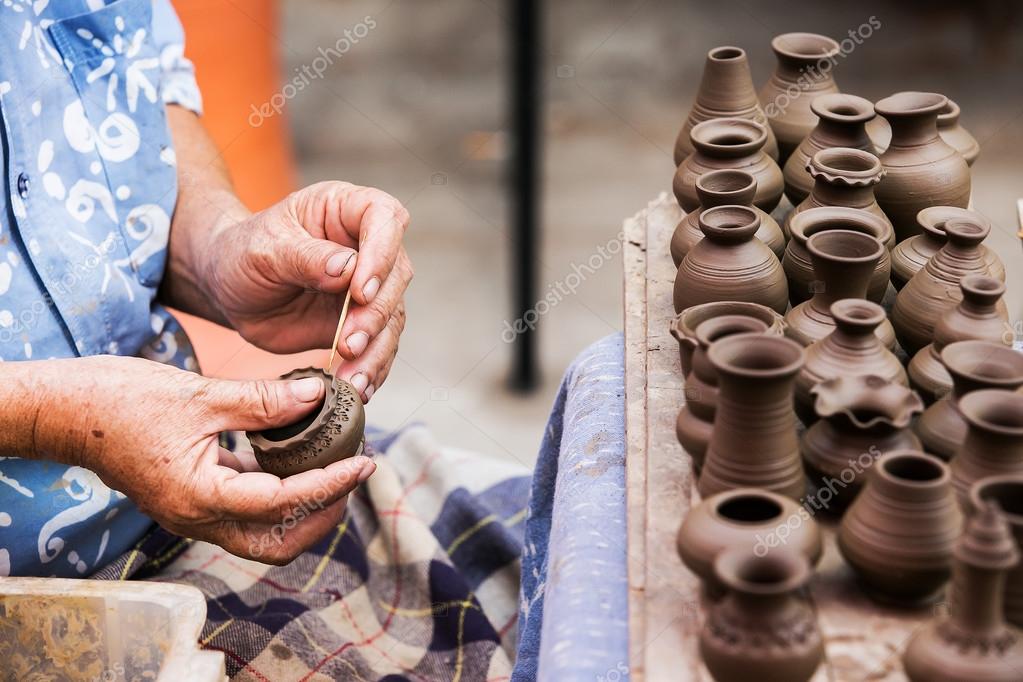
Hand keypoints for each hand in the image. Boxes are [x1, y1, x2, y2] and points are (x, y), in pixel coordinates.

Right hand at [31, 355, 375, 564]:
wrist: (65, 412)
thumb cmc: (121, 401)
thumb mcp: (200, 395)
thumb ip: (263, 401)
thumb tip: (319, 396)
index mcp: (200, 497)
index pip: (283, 503)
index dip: (330, 484)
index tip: (364, 462)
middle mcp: (198, 517)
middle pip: (277, 543)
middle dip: (323, 514)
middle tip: (353, 473)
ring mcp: (194, 512)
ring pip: (262, 532)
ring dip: (303, 509)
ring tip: (334, 468)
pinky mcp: (192, 498)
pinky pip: (245, 508)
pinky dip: (278, 491)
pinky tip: (297, 455)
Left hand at [205, 181, 411, 401]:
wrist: (230, 289)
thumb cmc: (242, 253)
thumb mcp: (263, 249)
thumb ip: (304, 257)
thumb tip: (346, 269)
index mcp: (346, 208)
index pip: (384, 219)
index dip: (381, 254)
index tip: (359, 291)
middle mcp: (367, 245)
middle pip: (396, 274)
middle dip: (375, 314)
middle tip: (349, 343)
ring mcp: (369, 285)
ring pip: (392, 316)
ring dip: (376, 351)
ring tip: (353, 380)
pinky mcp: (362, 322)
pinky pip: (379, 346)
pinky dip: (371, 369)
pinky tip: (358, 388)